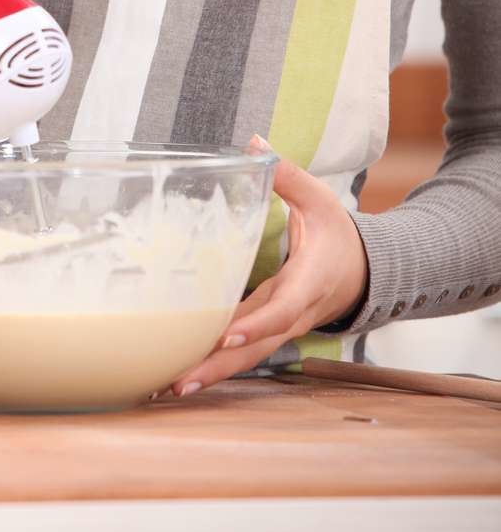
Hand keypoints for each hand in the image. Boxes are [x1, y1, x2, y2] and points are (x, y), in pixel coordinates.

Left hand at [166, 135, 368, 397]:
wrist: (365, 272)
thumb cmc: (338, 233)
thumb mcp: (320, 199)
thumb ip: (287, 175)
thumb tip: (255, 142)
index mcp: (309, 282)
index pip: (281, 310)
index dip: (254, 324)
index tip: (224, 336)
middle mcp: (294, 314)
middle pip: (256, 348)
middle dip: (218, 366)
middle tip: (178, 382)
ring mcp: (281, 327)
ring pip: (246, 357)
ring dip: (209, 374)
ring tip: (167, 389)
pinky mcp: (267, 329)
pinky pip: (241, 352)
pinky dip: (212, 364)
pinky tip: (178, 374)